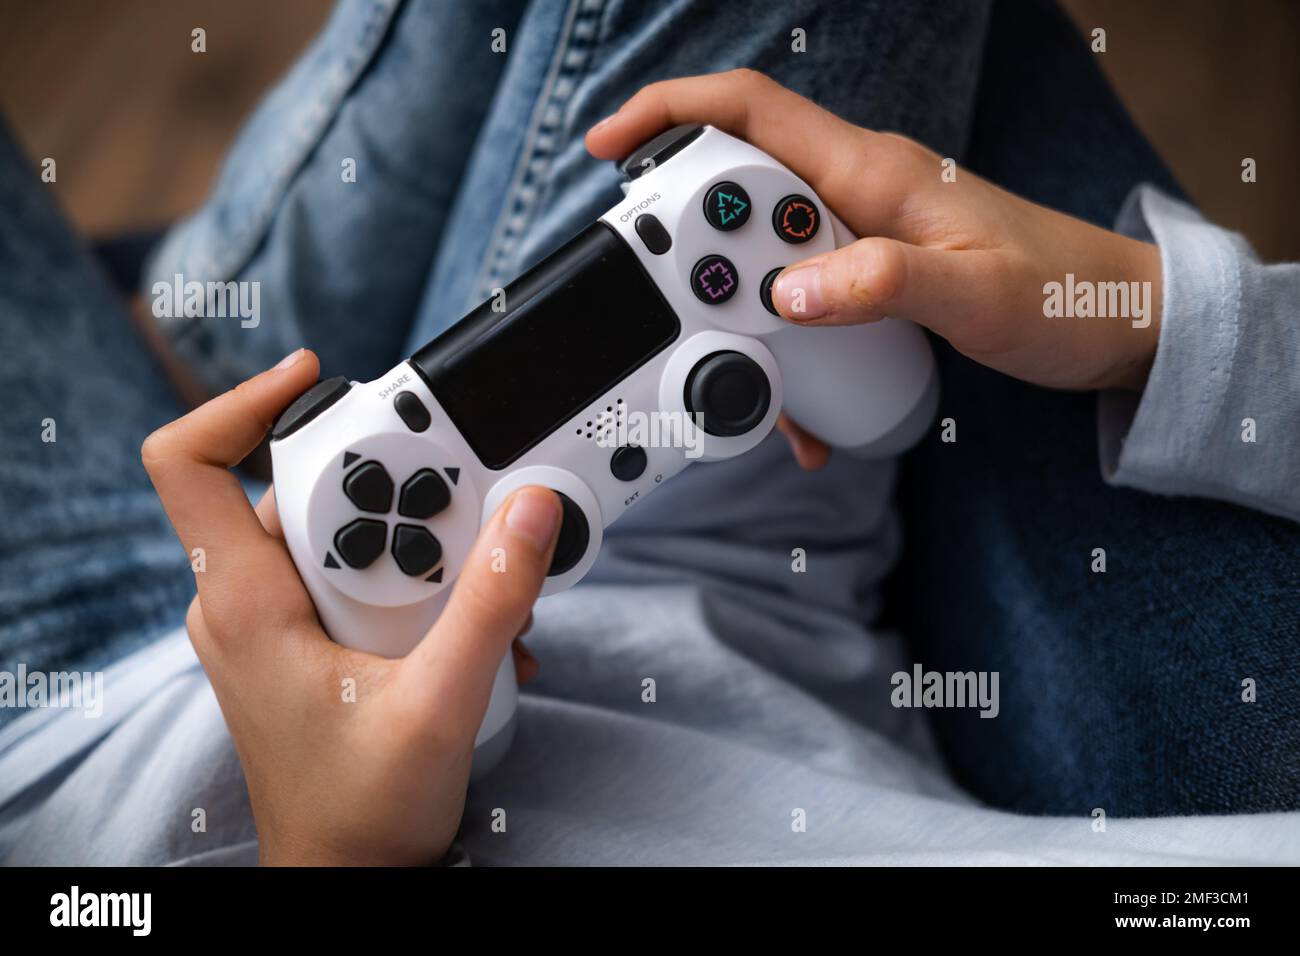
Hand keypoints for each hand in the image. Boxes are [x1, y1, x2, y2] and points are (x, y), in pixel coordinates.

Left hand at [142, 349, 559, 865]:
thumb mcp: (440, 704)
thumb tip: (529, 512)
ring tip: (475, 586)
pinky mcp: (312, 638)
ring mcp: (279, 621)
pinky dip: (421, 580)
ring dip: (422, 545)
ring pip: (346, 530)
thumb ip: (489, 604)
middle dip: (393, 489)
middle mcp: (249, 602)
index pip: (190, 464)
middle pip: (306, 485)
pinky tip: (472, 622)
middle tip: (462, 507)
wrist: (348, 876)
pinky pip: (361, 574)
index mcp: (246, 605)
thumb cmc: (360, 812)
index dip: (241, 402)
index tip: (317, 376)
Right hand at [587, 70, 1163, 399]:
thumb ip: (882, 284)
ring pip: (759, 255)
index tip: (607, 146)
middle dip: (690, 244)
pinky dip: (782, 346)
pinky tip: (797, 406)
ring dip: (739, 313)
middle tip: (685, 303)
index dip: (667, 113)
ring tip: (748, 370)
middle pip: (733, 189)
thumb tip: (790, 292)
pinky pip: (799, 297)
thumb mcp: (975, 296)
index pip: (748, 110)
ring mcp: (857, 232)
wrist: (1114, 318)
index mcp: (870, 170)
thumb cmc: (1062, 291)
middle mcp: (853, 190)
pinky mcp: (867, 270)